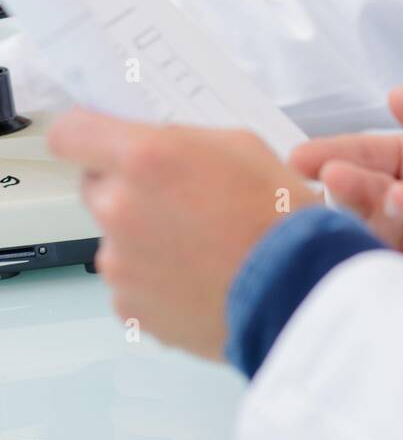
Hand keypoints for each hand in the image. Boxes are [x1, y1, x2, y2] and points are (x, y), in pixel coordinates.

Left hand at [48, 109, 318, 359]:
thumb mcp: (239, 145)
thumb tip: (157, 150)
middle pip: (94, 186)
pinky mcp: (128, 306)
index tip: (99, 141)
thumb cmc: (277, 214)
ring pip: (115, 237)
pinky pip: (130, 281)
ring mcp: (118, 262)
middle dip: (126, 187)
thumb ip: (182, 142)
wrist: (295, 290)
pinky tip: (197, 276)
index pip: (70, 133)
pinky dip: (154, 278)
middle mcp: (119, 208)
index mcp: (143, 157)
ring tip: (200, 246)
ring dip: (144, 236)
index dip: (84, 134)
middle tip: (176, 198)